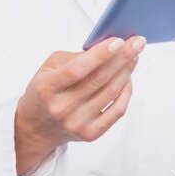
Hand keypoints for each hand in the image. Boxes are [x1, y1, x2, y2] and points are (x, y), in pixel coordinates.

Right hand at [14, 35, 144, 175]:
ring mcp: (76, 123)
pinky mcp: (90, 134)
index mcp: (47, 88)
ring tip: (133, 57)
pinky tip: (127, 79)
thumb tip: (107, 49)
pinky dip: (126, 93)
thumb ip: (76, 57)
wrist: (37, 126)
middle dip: (122, 58)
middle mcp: (61, 108)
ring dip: (126, 72)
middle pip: (99, 80)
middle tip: (137, 43)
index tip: (119, 41)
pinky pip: (117, 111)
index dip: (100, 55)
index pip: (77, 70)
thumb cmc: (45, 91)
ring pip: (111, 93)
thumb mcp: (50, 67)